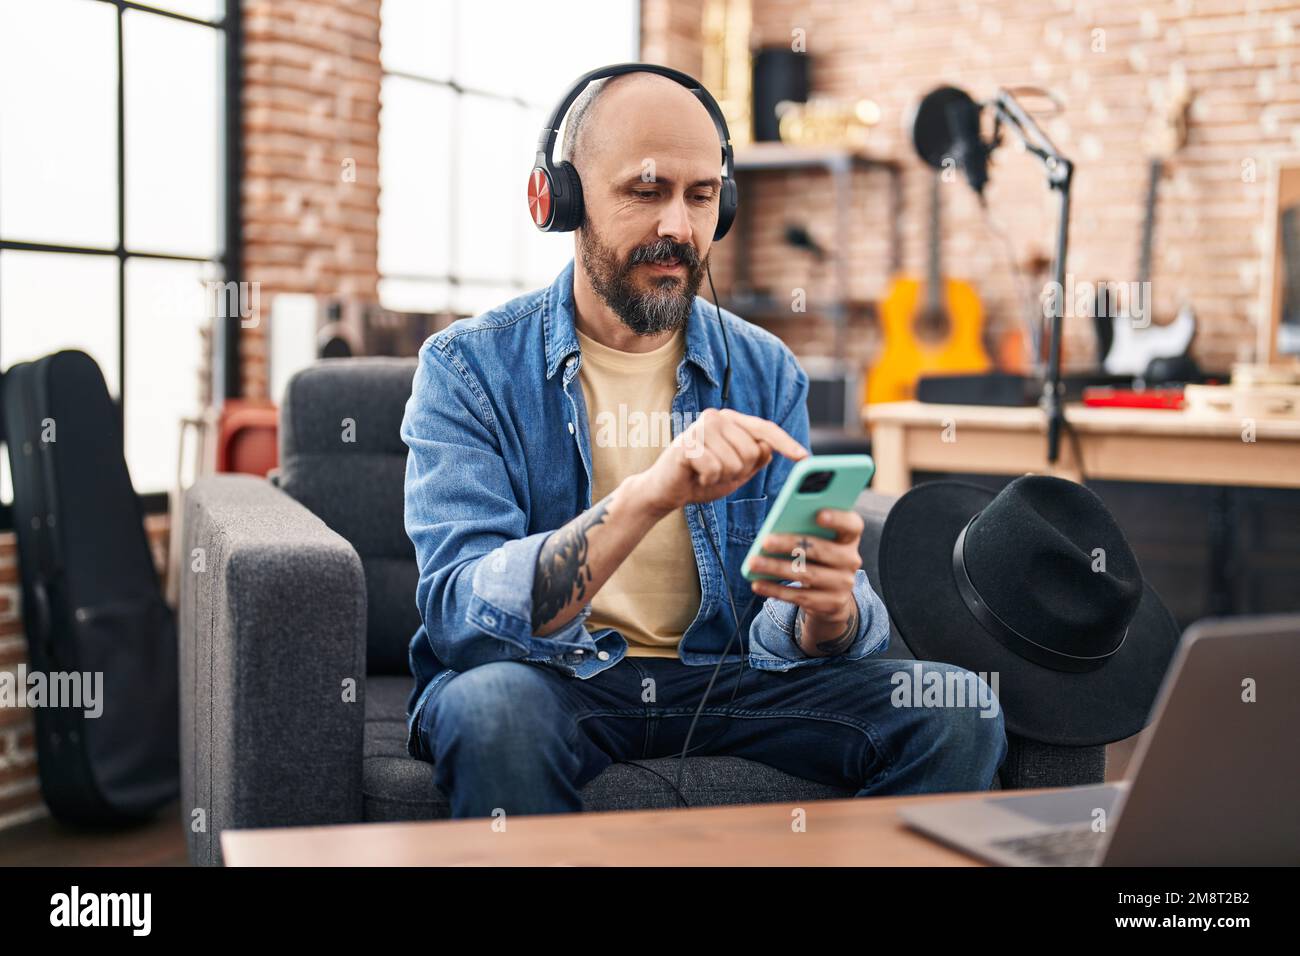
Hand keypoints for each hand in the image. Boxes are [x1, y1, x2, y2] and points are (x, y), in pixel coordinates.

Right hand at [633, 408, 808, 517]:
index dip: (786, 444)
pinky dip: (708, 480)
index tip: (804, 458)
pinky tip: (695, 476)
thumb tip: (770, 447)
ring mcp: (700, 428)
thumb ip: (755, 459)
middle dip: (739, 471)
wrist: (666, 490)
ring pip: (735, 463)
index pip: (765, 429)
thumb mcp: (736, 471)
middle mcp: (716, 417)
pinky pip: (715, 470)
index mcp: (730, 420)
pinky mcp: (687, 444)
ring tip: (705, 474)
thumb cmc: (702, 478)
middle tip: (718, 472)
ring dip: (722, 477)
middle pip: (752, 451)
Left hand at [747, 507, 865, 656]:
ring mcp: (843, 583)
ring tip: (753, 563)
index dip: (838, 519)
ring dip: (776, 568)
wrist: (831, 593)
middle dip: (790, 544)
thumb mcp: (818, 540)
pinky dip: (775, 590)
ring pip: (806, 574)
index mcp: (849, 537)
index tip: (818, 514)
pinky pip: (799, 596)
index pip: (852, 525)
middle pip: (821, 550)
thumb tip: (775, 529)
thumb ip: (806, 529)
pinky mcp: (830, 603)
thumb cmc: (817, 555)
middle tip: (765, 541)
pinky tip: (757, 584)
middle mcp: (851, 559)